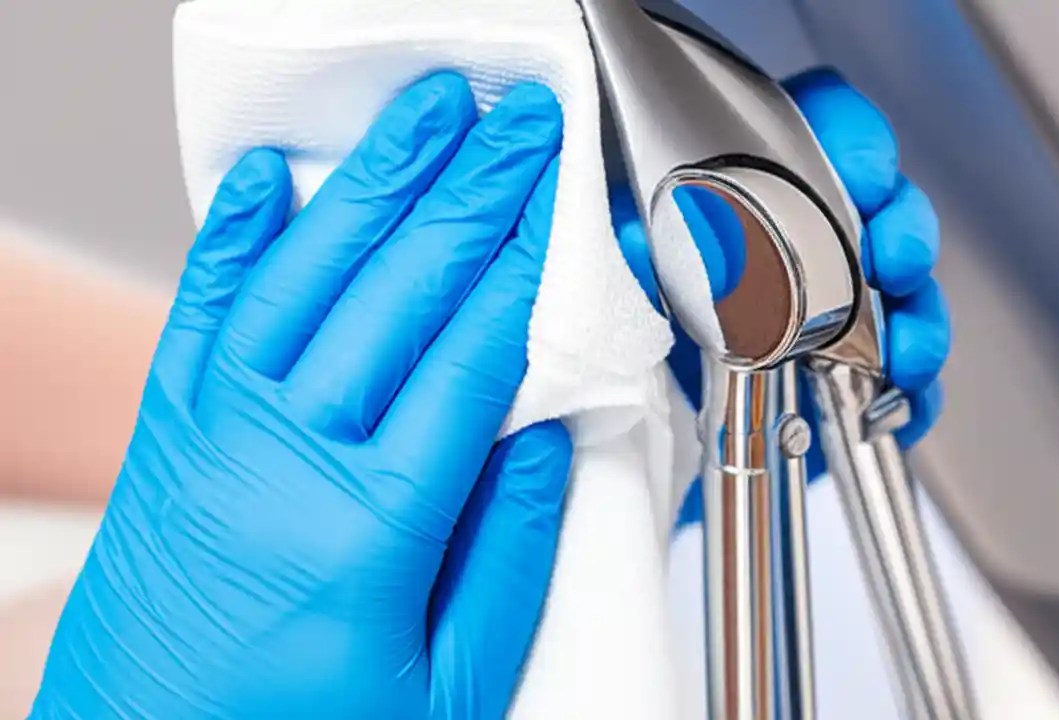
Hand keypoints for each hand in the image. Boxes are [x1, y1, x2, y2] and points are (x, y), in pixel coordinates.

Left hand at [33, 75, 568, 718]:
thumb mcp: (447, 688)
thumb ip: (507, 556)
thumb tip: (541, 440)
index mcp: (377, 526)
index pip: (473, 358)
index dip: (532, 269)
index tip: (571, 206)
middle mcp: (290, 459)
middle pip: (399, 292)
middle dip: (472, 192)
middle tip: (521, 122)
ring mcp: (218, 436)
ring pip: (305, 275)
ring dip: (374, 183)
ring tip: (426, 115)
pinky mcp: (169, 437)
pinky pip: (200, 313)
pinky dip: (232, 237)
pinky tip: (269, 179)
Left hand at [614, 69, 949, 522]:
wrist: (617, 390)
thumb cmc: (626, 293)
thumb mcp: (621, 252)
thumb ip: (634, 238)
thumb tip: (638, 242)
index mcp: (758, 173)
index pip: (821, 125)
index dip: (855, 142)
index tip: (867, 177)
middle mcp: (808, 227)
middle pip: (883, 209)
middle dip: (903, 233)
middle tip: (893, 262)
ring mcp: (832, 298)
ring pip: (904, 294)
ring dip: (919, 321)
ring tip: (906, 354)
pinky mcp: (840, 367)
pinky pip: (896, 377)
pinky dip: (911, 398)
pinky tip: (903, 411)